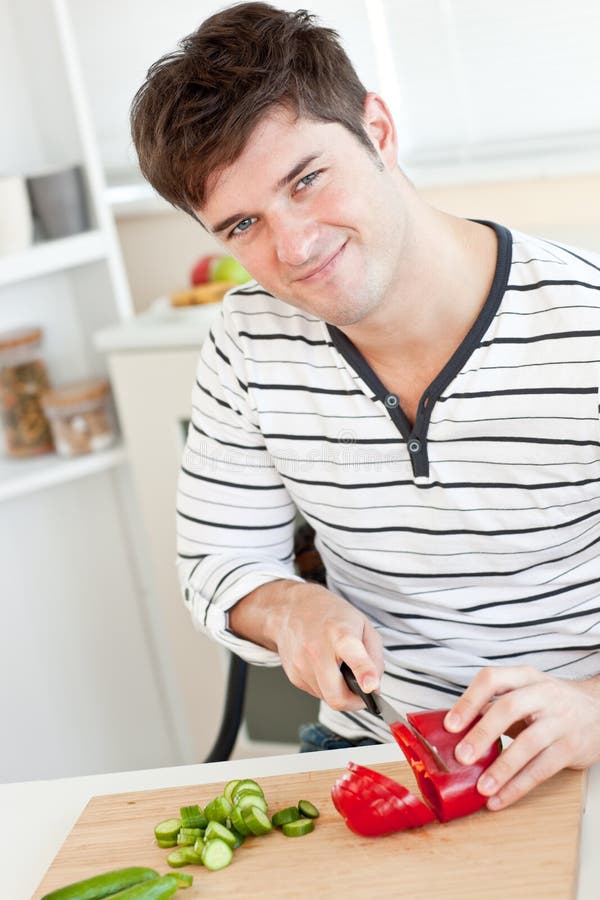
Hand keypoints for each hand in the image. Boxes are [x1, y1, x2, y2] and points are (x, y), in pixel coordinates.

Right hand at [268, 582, 383, 709]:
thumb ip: (374, 657)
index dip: (364, 672)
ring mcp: (301, 665)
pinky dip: (326, 687)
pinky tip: (325, 668)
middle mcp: (316, 650)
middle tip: (362, 692)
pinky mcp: (293, 676)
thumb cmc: (329, 614)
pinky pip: (316, 693)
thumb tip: (375, 687)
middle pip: (337, 695)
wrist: (290, 608)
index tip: (371, 686)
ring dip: (339, 692)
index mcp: (339, 633)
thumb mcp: (363, 624)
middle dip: (354, 701)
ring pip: (327, 699)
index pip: (353, 656)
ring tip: (340, 670)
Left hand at [444, 666, 599, 810]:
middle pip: (508, 709)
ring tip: (481, 788)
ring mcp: (559, 720)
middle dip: (482, 733)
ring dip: (502, 768)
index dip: (468, 701)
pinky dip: (518, 786)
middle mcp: (542, 694)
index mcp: (524, 677)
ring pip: (528, 743)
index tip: (450, 725)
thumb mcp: (524, 693)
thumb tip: (454, 728)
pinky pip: (542, 769)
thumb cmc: (551, 703)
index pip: (492, 679)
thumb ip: (494, 706)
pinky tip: (500, 798)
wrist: (599, 710)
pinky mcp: (571, 747)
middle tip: (462, 756)